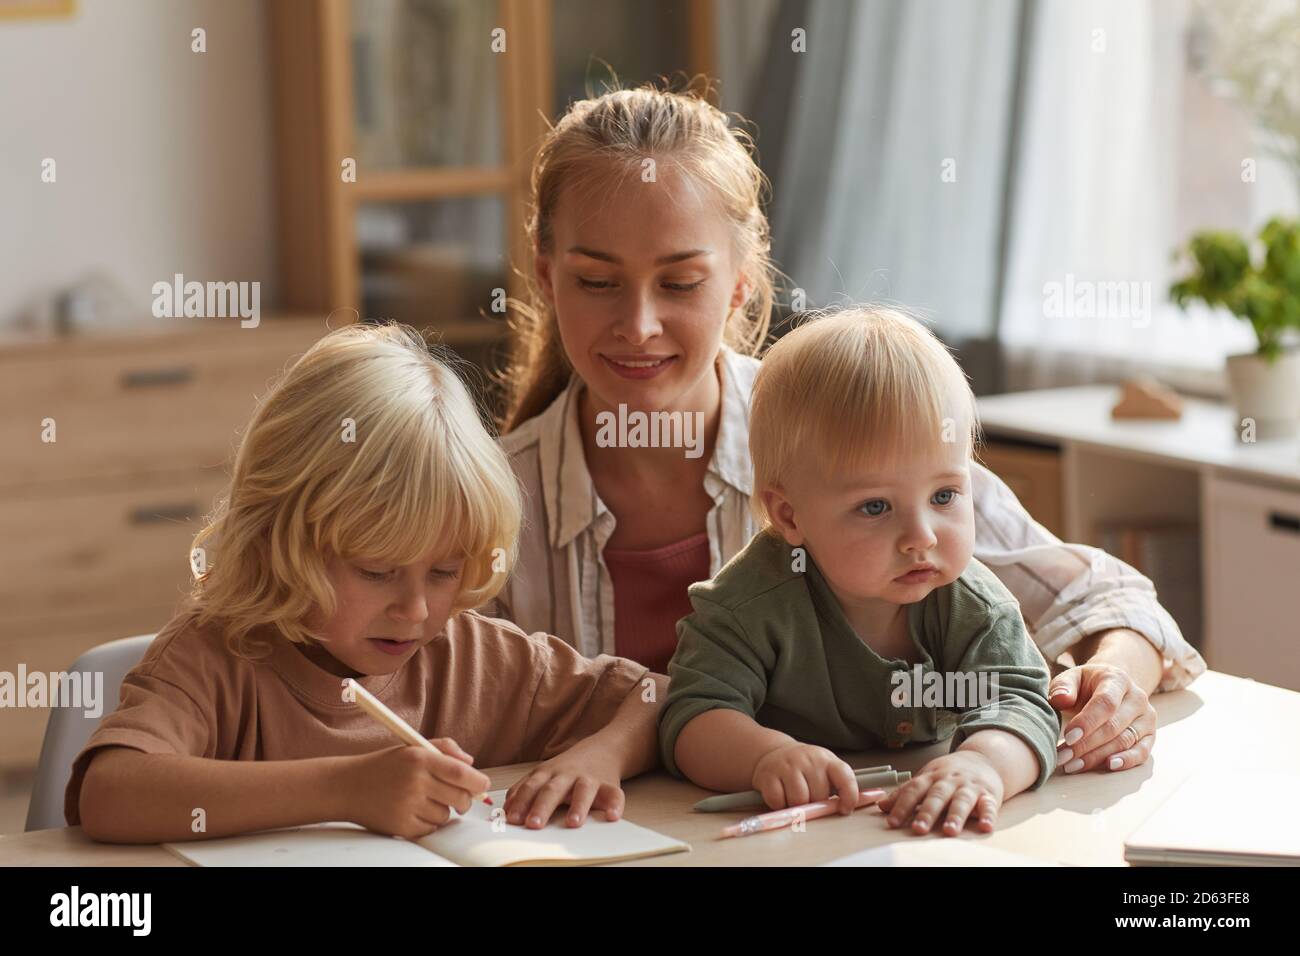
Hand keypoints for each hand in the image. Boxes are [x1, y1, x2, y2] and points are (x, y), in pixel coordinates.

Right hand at [344, 738, 489, 839]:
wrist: (347, 786)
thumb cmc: (384, 766)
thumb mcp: (412, 747)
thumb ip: (444, 749)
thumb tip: (471, 763)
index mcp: (420, 758)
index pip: (461, 773)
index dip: (478, 782)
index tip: (482, 786)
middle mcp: (415, 781)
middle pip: (460, 798)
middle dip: (464, 800)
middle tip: (457, 797)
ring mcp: (407, 805)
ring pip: (446, 816)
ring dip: (443, 811)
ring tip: (425, 801)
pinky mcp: (401, 825)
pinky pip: (430, 829)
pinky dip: (428, 823)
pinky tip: (414, 811)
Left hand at [503, 747, 625, 828]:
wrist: (603, 748)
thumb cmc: (568, 768)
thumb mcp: (544, 773)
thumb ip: (524, 789)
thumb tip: (505, 811)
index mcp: (548, 773)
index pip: (531, 787)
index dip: (521, 802)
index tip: (512, 819)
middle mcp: (567, 774)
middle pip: (553, 790)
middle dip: (542, 807)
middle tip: (533, 824)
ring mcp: (589, 778)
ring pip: (583, 791)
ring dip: (578, 806)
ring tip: (572, 823)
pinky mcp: (609, 785)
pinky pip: (614, 794)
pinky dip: (615, 805)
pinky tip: (612, 817)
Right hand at [751, 743, 859, 812]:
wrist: (773, 753)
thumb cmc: (804, 768)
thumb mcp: (824, 770)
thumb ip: (837, 786)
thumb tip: (846, 809)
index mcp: (826, 759)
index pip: (845, 777)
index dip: (849, 796)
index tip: (845, 809)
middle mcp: (807, 759)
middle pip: (818, 795)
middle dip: (815, 803)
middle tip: (810, 798)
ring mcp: (786, 765)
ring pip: (798, 800)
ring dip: (797, 806)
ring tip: (795, 798)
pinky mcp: (767, 775)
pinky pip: (777, 801)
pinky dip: (779, 805)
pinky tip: (781, 795)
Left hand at [877, 751, 1003, 835]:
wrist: (983, 759)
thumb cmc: (949, 773)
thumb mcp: (926, 777)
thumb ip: (906, 792)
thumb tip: (881, 806)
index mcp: (931, 777)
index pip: (913, 790)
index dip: (901, 806)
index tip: (892, 822)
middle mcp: (949, 781)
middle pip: (937, 796)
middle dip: (927, 813)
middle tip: (918, 829)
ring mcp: (969, 787)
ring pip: (962, 801)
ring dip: (956, 816)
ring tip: (949, 831)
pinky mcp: (989, 794)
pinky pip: (989, 805)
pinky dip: (988, 815)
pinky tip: (985, 826)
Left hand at [1049, 662, 1155, 772]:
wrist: (1111, 687)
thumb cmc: (1086, 685)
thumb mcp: (1072, 678)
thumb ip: (1063, 686)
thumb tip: (1060, 699)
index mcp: (1117, 679)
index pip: (1105, 703)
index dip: (1087, 722)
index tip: (1067, 737)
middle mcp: (1137, 698)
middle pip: (1113, 726)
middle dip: (1085, 745)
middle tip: (1062, 757)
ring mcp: (1146, 718)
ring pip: (1124, 741)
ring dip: (1097, 757)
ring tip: (1073, 765)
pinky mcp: (1150, 735)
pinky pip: (1142, 752)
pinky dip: (1125, 761)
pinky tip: (1107, 767)